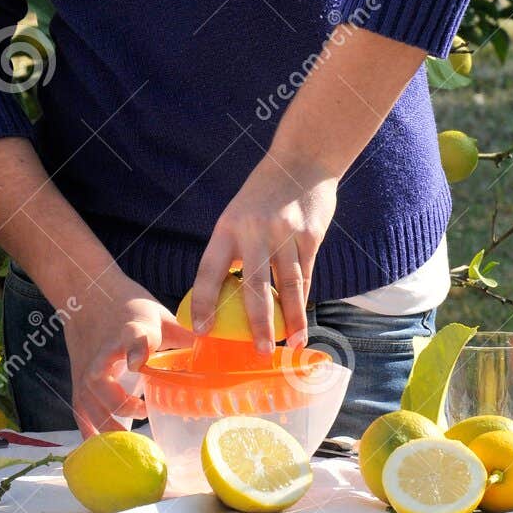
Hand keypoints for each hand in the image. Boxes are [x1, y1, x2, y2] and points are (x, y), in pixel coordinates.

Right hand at [63, 271, 192, 436]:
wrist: (87, 298)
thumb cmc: (128, 309)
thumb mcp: (158, 316)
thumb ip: (182, 337)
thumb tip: (214, 354)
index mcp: (130, 332)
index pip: (134, 340)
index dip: (137, 351)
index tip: (138, 364)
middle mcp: (102, 356)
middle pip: (104, 386)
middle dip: (123, 406)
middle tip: (145, 413)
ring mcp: (86, 374)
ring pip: (91, 407)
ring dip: (110, 429)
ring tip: (132, 445)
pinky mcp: (77, 387)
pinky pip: (81, 416)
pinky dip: (92, 435)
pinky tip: (106, 452)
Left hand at [190, 159, 339, 351]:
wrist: (302, 160)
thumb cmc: (264, 194)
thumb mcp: (238, 214)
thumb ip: (234, 249)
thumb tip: (227, 294)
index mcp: (227, 227)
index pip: (209, 270)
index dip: (203, 302)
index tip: (201, 330)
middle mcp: (255, 231)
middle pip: (255, 286)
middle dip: (257, 323)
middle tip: (258, 351)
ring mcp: (285, 233)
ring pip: (289, 285)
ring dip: (291, 319)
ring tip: (291, 344)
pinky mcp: (311, 235)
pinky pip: (306, 274)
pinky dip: (304, 299)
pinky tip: (302, 319)